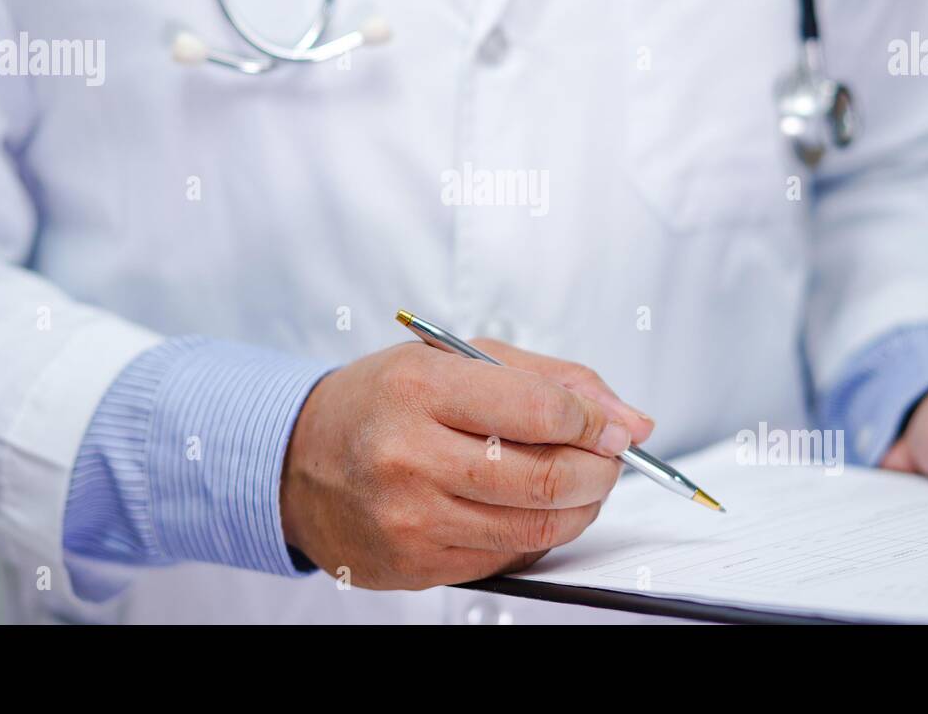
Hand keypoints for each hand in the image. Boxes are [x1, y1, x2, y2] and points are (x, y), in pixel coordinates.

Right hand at [279, 339, 653, 589]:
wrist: (297, 462)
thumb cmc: (381, 402)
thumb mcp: (456, 359)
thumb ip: (551, 380)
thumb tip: (630, 419)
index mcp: (420, 389)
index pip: (542, 411)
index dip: (596, 421)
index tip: (612, 425)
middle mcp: (410, 456)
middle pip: (546, 479)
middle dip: (599, 470)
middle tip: (606, 458)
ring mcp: (411, 520)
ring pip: (535, 529)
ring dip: (579, 507)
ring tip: (575, 483)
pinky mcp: (415, 566)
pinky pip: (508, 560)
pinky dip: (536, 535)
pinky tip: (525, 509)